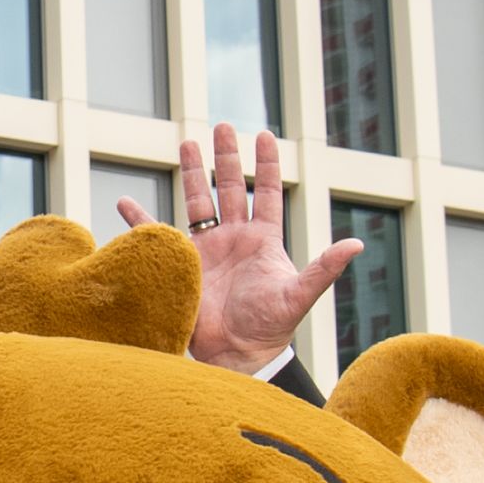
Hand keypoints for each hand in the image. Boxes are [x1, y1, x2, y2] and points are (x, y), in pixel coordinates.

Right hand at [122, 126, 358, 371]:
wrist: (236, 356)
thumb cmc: (270, 328)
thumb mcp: (299, 295)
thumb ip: (324, 268)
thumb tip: (357, 244)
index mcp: (263, 240)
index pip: (267, 193)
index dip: (266, 165)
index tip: (264, 135)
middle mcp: (235, 238)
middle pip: (230, 187)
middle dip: (227, 157)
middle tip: (223, 126)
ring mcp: (208, 250)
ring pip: (198, 202)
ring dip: (192, 173)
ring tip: (187, 142)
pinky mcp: (182, 265)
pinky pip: (158, 237)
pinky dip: (140, 221)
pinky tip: (126, 204)